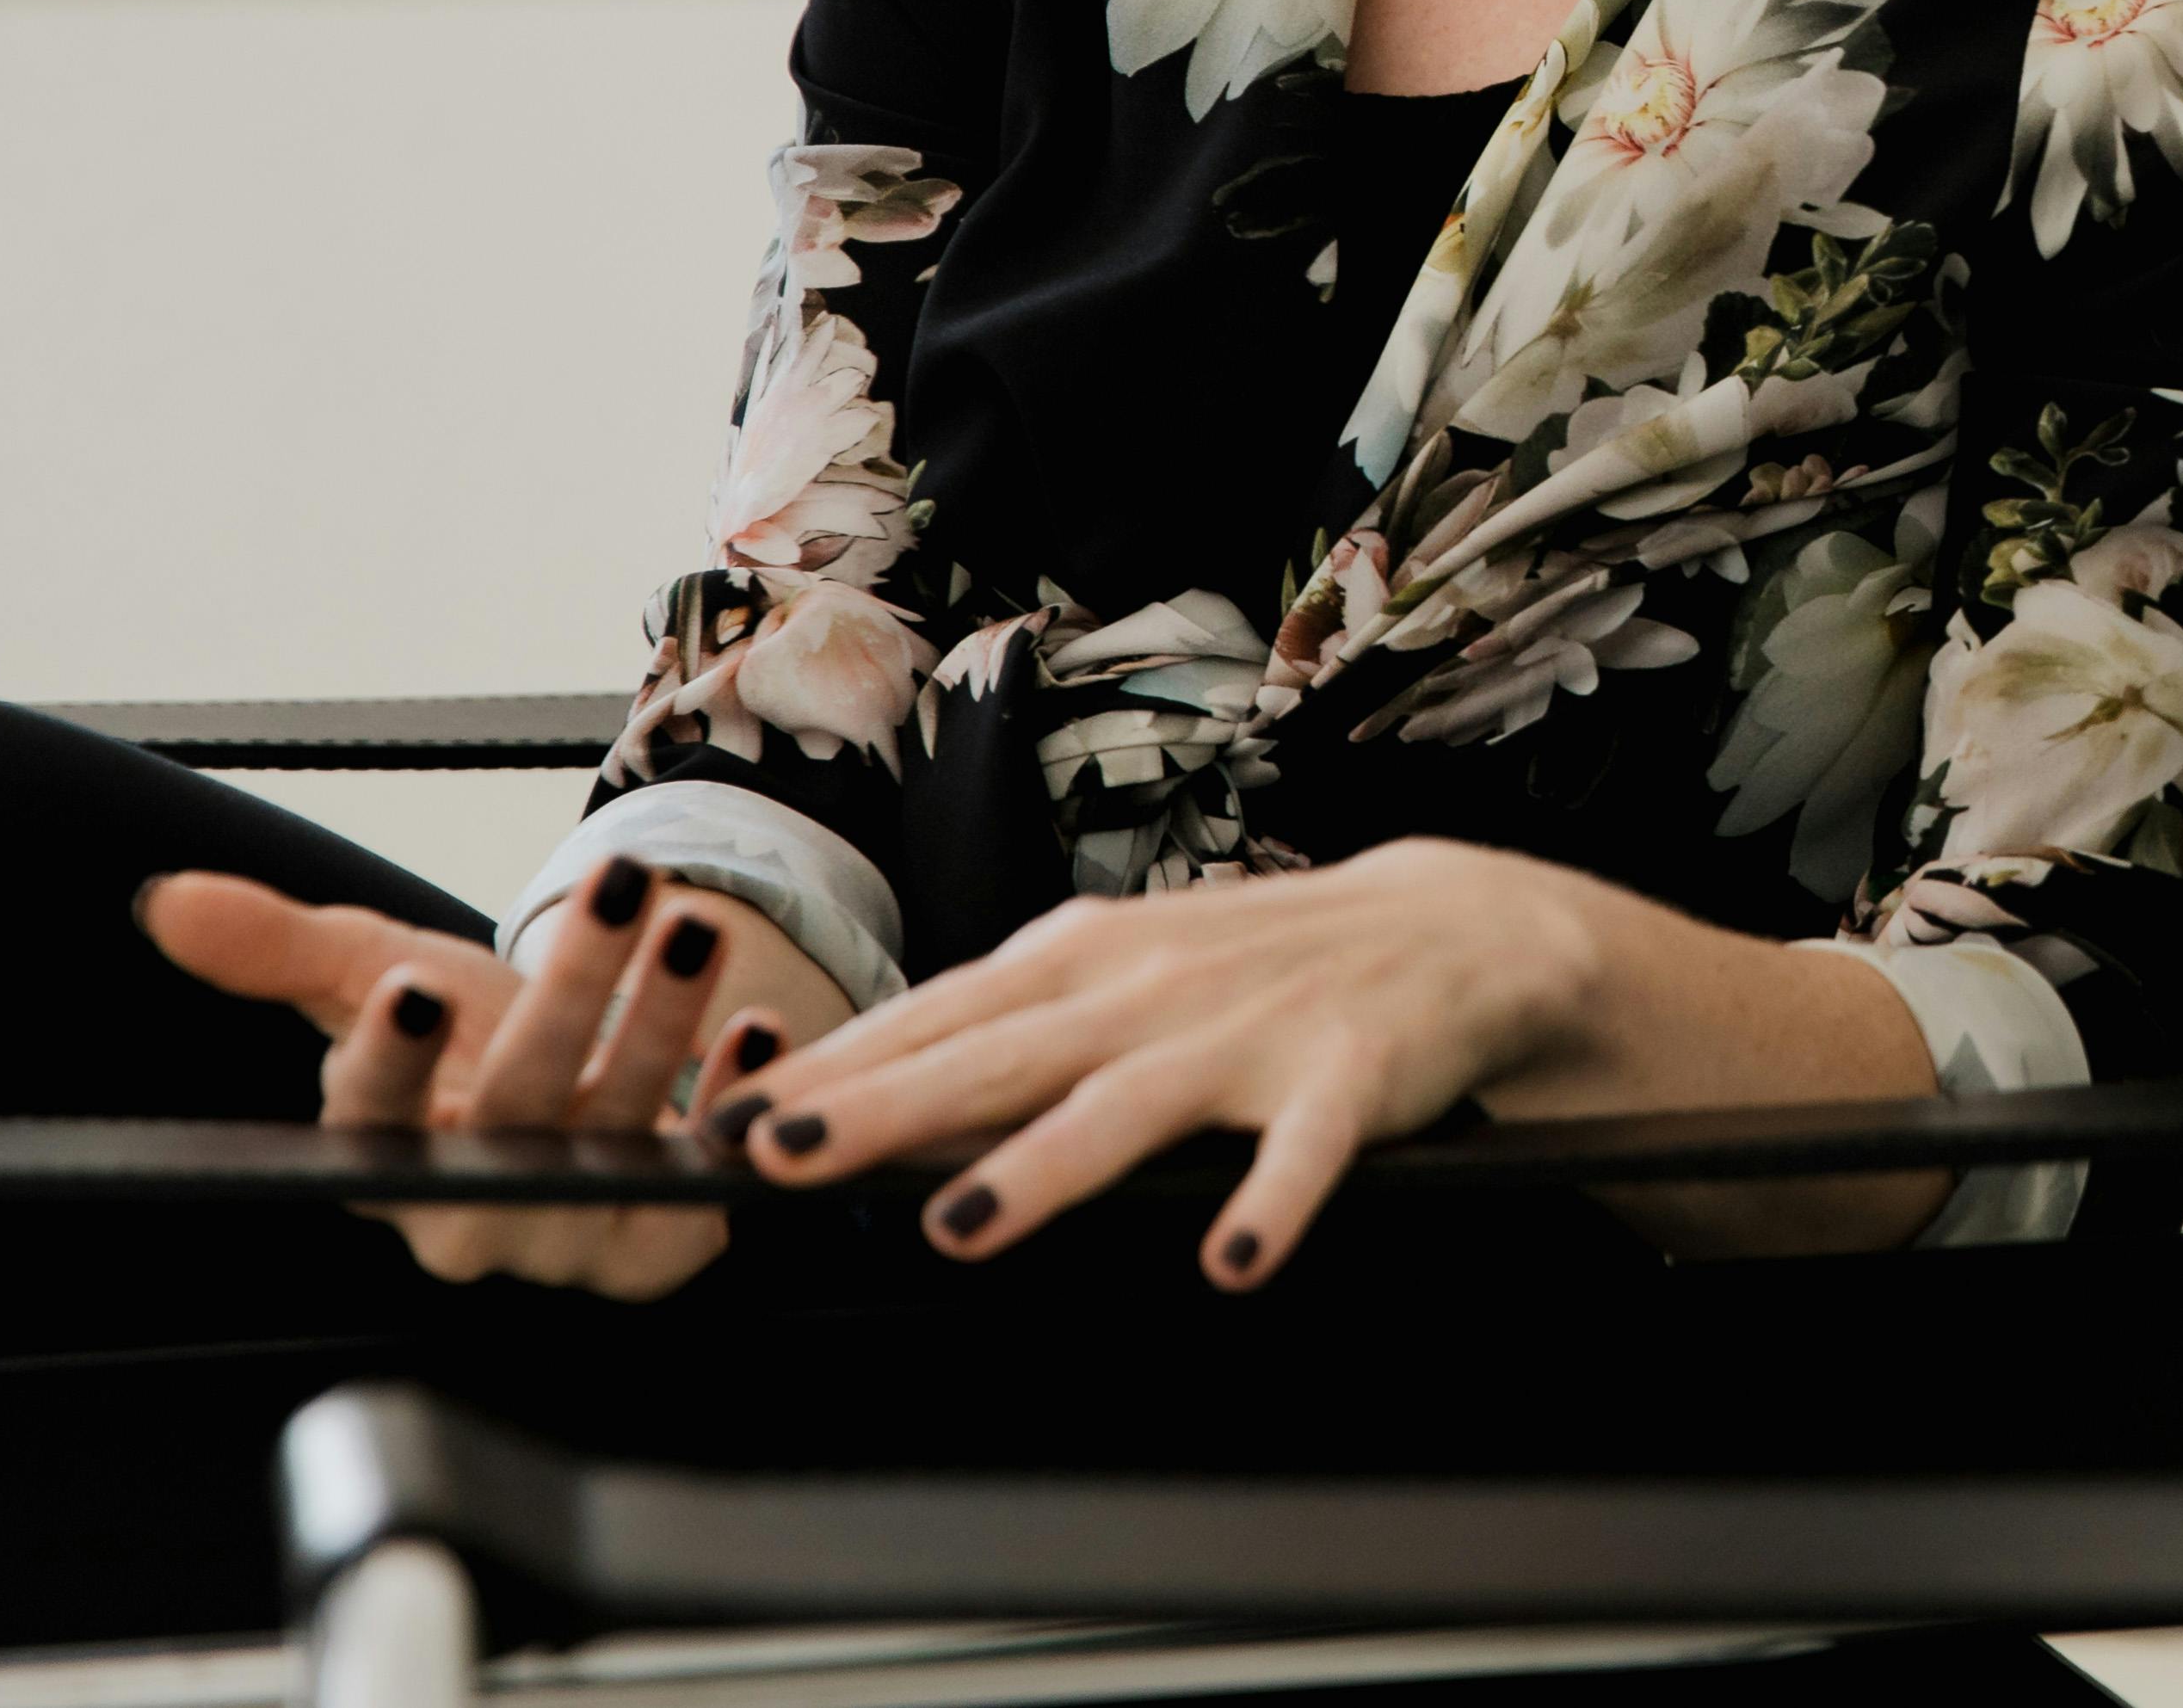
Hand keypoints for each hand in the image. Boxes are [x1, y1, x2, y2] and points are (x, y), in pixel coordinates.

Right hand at [142, 856, 854, 1296]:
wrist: (577, 1082)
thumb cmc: (467, 1035)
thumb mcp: (376, 975)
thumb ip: (278, 947)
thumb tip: (164, 899)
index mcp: (385, 1156)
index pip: (374, 1119)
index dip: (391, 1060)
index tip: (414, 985)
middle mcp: (470, 1210)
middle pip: (518, 1108)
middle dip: (570, 994)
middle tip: (619, 886)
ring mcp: (568, 1235)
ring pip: (615, 1133)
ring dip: (661, 1026)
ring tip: (693, 926)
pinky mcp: (660, 1245)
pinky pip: (700, 1185)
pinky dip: (727, 1103)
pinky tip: (755, 1031)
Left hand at [716, 836, 1943, 1285]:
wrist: (1451, 923)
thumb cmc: (1256, 963)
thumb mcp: (1123, 972)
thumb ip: (1003, 1033)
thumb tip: (851, 1100)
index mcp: (1087, 959)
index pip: (937, 1016)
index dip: (834, 1067)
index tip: (731, 1119)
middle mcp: (1152, 988)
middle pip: (998, 1055)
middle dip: (885, 1106)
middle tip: (787, 1155)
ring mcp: (1249, 1032)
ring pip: (1129, 1105)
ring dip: (1044, 1167)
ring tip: (964, 1225)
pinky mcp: (1346, 1077)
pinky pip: (1304, 1153)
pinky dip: (1269, 1201)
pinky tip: (1232, 1259)